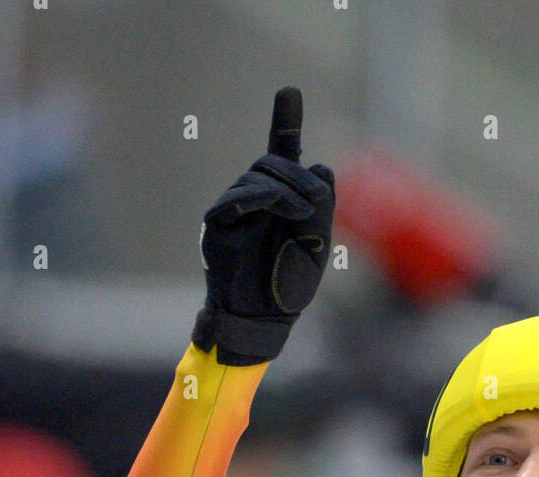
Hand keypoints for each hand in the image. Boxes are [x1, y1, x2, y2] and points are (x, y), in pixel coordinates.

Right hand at [191, 87, 334, 365]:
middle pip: (270, 163)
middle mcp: (253, 201)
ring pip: (257, 178)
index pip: (281, 155)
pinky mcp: (217, 227)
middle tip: (315, 205)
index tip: (289, 91)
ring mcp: (233, 212)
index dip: (285, 123)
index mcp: (279, 203)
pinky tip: (273, 207)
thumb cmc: (288, 289)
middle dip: (297, 177)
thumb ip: (320, 207)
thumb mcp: (315, 244)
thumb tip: (321, 165)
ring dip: (284, 191)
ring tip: (301, 216)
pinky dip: (257, 198)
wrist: (262, 323)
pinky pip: (234, 200)